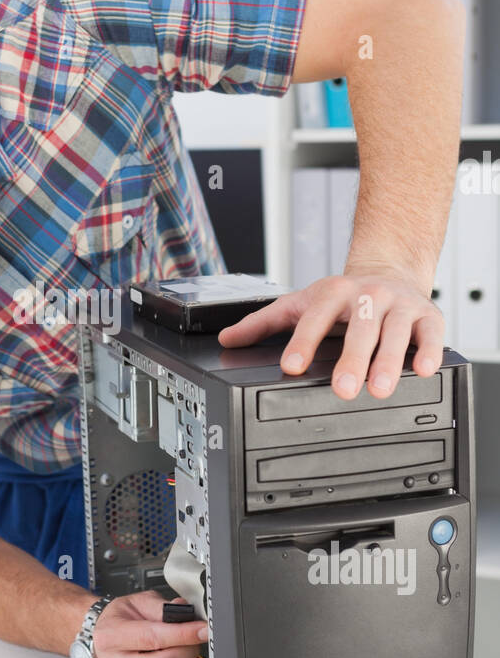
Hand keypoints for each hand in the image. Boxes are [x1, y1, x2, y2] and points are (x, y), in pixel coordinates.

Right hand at [93, 591, 207, 657]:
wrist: (106, 639)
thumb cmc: (122, 621)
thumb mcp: (140, 603)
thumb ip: (164, 608)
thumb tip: (187, 614)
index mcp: (110, 637)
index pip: (152, 638)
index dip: (184, 634)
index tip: (202, 630)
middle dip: (188, 652)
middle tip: (193, 642)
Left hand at [218, 268, 443, 400]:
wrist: (390, 268)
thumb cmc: (342, 296)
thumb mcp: (301, 303)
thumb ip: (264, 323)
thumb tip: (227, 339)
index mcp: (333, 293)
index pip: (314, 318)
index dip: (303, 342)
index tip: (292, 367)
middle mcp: (368, 296)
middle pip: (359, 328)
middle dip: (352, 359)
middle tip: (343, 390)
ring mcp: (400, 304)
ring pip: (395, 332)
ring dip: (389, 360)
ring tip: (380, 388)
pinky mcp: (428, 315)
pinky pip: (431, 333)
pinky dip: (430, 350)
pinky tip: (424, 370)